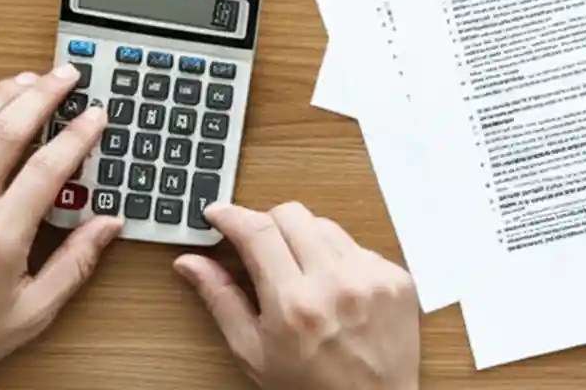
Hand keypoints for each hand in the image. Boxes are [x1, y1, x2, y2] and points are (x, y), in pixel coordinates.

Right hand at [174, 203, 420, 389]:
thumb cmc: (310, 388)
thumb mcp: (254, 353)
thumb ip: (221, 301)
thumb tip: (190, 263)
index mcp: (293, 305)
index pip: (257, 232)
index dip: (232, 215)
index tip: (218, 213)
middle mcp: (335, 284)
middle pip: (291, 215)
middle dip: (267, 223)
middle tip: (259, 247)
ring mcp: (370, 277)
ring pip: (325, 225)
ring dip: (304, 239)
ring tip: (300, 275)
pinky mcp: (395, 278)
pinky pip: (357, 246)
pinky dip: (339, 258)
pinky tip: (335, 289)